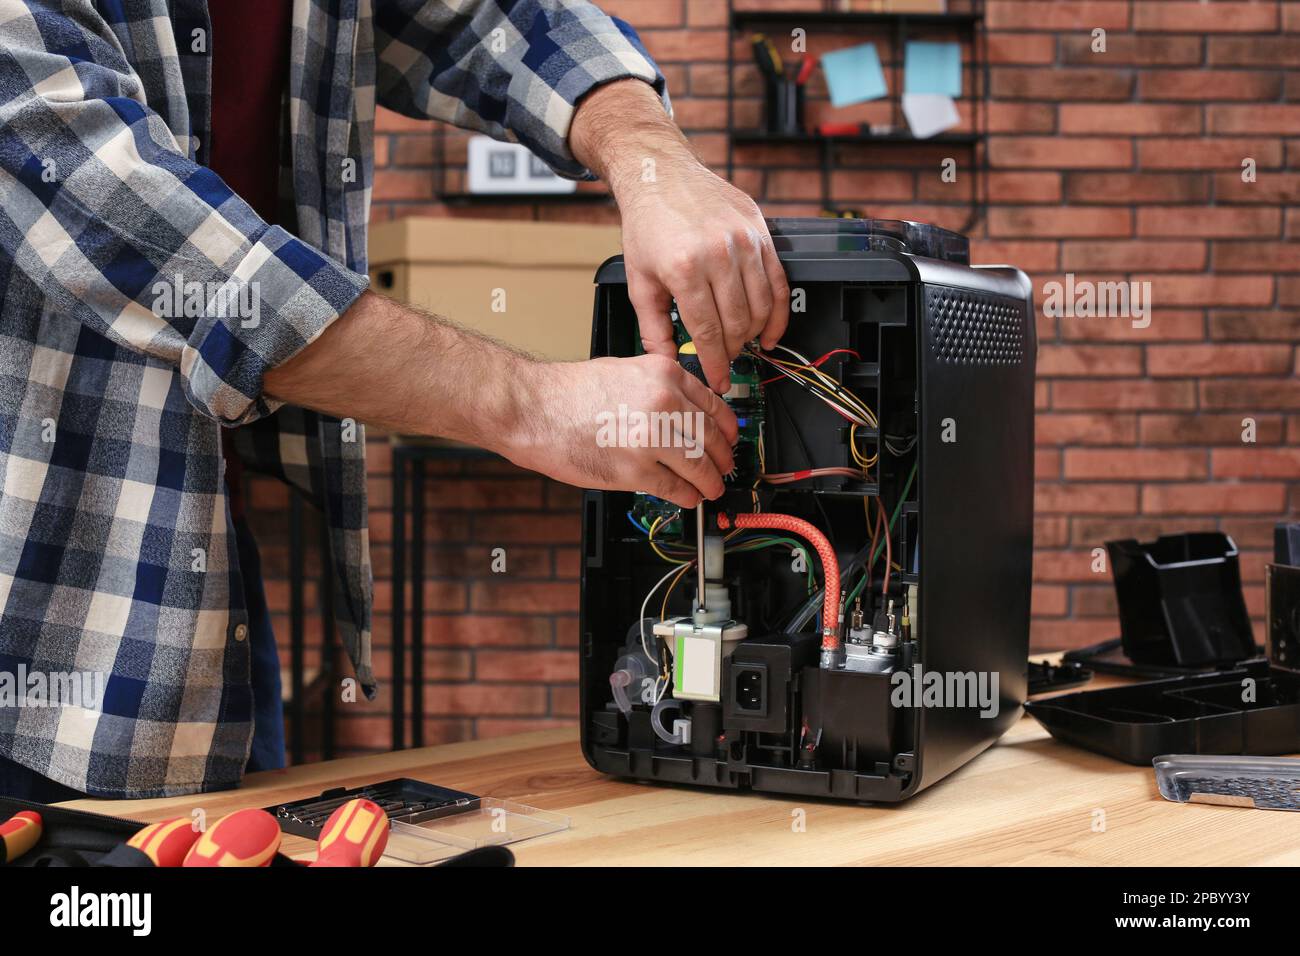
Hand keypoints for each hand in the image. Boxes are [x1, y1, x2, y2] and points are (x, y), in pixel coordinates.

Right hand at [503, 354, 738, 508]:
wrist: (533, 409)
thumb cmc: (567, 392)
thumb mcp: (625, 370)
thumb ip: (660, 388)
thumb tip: (685, 413)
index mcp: (663, 374)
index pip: (713, 405)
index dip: (727, 428)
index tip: (730, 439)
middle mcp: (662, 402)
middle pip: (711, 437)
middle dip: (722, 457)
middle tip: (724, 467)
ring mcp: (650, 437)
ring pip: (699, 465)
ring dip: (710, 481)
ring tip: (711, 488)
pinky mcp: (634, 469)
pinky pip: (675, 487)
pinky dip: (687, 495)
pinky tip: (689, 497)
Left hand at [620, 160, 789, 393]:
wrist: (662, 175)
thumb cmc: (648, 223)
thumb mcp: (639, 280)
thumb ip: (653, 326)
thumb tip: (666, 360)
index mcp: (685, 268)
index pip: (707, 331)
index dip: (714, 362)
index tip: (717, 379)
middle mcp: (719, 253)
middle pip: (737, 323)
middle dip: (732, 350)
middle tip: (726, 360)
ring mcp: (745, 241)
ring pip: (761, 307)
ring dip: (754, 334)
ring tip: (742, 344)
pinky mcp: (762, 232)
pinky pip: (779, 282)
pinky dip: (778, 313)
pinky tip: (771, 331)